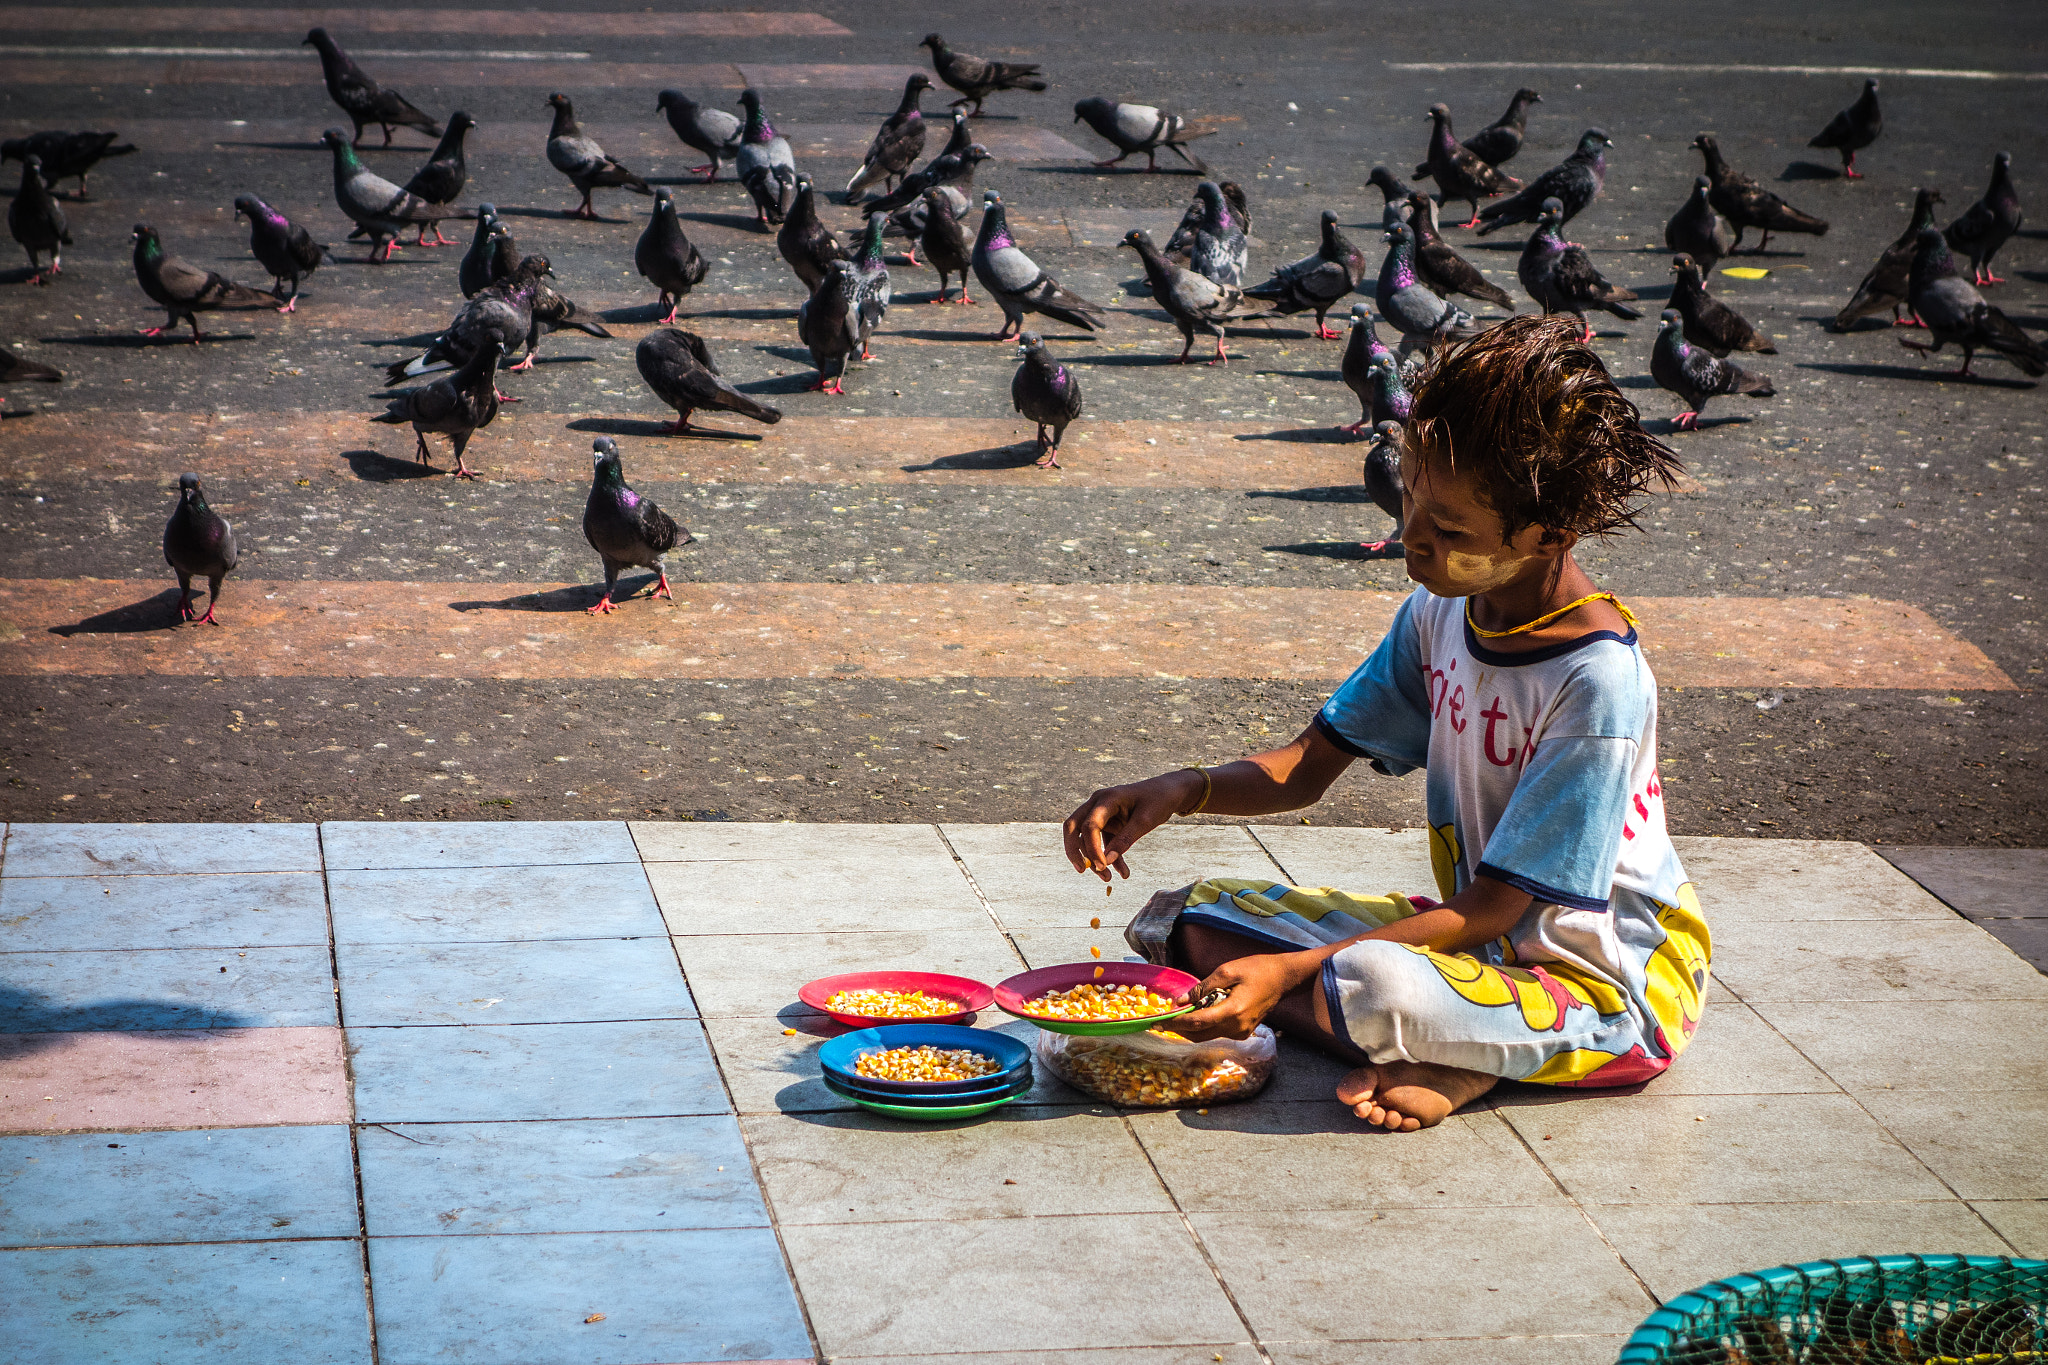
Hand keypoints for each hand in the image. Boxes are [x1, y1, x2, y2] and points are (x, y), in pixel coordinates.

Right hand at [1061, 771, 1198, 881]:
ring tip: (1108, 878)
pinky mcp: (1107, 823)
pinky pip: (1101, 842)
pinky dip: (1109, 857)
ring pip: (1085, 838)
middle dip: (1074, 850)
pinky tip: (1123, 872)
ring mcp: (1100, 813)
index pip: (1090, 825)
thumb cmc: (1158, 801)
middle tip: (1081, 870)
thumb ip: (1125, 840)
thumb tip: (1107, 861)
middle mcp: (1097, 804)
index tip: (1103, 866)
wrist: (1168, 792)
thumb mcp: (1144, 821)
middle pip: (1073, 827)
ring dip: (1094, 858)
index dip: (1093, 848)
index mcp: (1107, 798)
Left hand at [1169, 950, 1312, 1040]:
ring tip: (1177, 1015)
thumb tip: (1181, 1001)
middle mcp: (1236, 1027)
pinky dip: (1205, 1026)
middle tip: (1162, 1021)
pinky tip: (1198, 1014)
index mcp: (1232, 1011)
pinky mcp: (1244, 1032)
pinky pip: (1218, 1032)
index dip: (1176, 1022)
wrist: (1283, 978)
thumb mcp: (1227, 971)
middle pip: (1199, 1035)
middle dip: (1180, 1029)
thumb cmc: (1257, 969)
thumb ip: (1203, 987)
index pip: (1196, 1022)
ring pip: (1208, 1035)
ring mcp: (1241, 1032)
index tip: (1160, 1020)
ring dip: (1191, 1028)